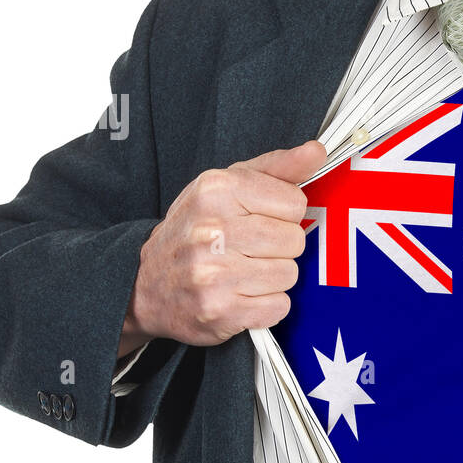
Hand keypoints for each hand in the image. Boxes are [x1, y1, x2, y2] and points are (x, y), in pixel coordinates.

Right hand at [119, 141, 326, 353]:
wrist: (146, 286)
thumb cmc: (195, 231)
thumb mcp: (227, 186)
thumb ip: (276, 167)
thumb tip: (316, 151)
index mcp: (216, 191)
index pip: (295, 203)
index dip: (284, 215)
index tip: (260, 219)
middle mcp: (211, 230)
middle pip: (294, 240)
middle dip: (280, 247)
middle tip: (251, 249)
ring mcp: (213, 274)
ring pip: (289, 275)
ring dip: (274, 277)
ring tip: (244, 272)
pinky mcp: (220, 311)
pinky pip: (278, 307)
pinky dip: (267, 305)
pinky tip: (242, 295)